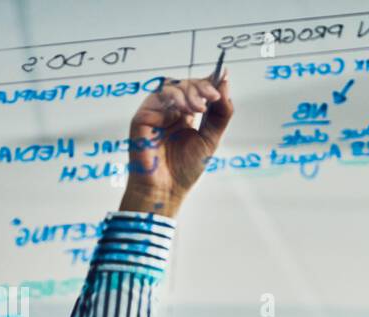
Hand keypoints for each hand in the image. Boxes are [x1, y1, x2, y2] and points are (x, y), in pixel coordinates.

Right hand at [119, 72, 233, 216]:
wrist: (166, 190)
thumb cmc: (184, 170)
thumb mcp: (211, 139)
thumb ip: (220, 114)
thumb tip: (225, 83)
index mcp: (185, 116)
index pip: (197, 90)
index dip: (209, 81)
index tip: (223, 75)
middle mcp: (170, 111)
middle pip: (185, 85)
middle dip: (201, 86)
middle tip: (213, 96)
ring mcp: (156, 112)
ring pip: (171, 86)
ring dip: (189, 92)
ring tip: (200, 107)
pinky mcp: (143, 116)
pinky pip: (156, 96)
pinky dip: (173, 98)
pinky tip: (185, 110)